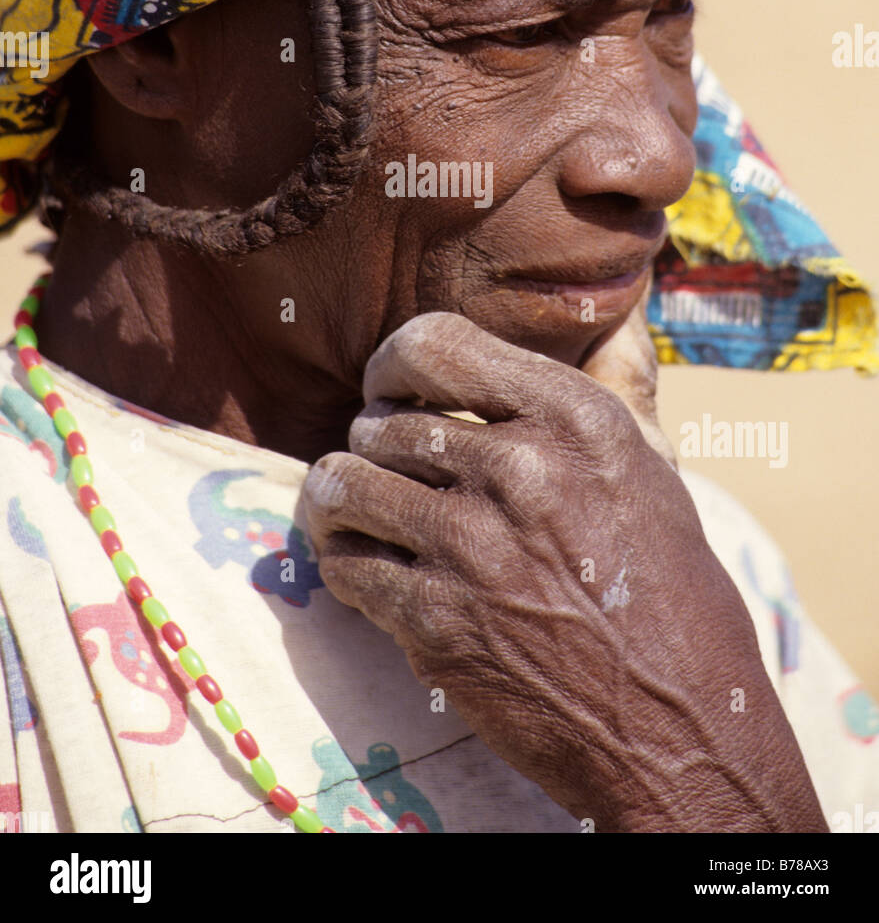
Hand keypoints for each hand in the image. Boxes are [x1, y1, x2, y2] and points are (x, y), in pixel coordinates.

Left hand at [303, 307, 826, 831]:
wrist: (678, 726)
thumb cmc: (672, 594)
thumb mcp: (646, 469)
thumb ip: (578, 404)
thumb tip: (519, 356)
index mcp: (576, 418)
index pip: (433, 343)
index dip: (393, 365)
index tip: (392, 391)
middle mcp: (520, 467)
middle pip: (379, 420)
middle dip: (374, 445)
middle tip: (392, 474)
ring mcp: (471, 544)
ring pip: (341, 483)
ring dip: (342, 500)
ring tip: (359, 513)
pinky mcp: (435, 620)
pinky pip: (343, 564)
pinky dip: (348, 566)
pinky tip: (375, 572)